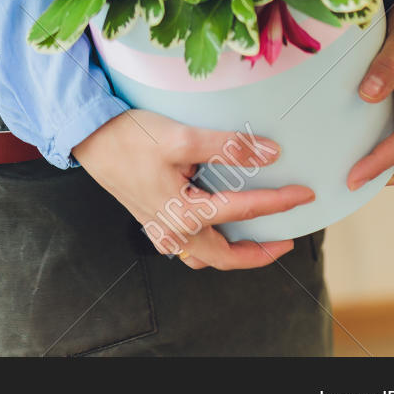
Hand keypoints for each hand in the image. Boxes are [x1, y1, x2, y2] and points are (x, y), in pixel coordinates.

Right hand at [72, 108, 315, 270]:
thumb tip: (271, 152)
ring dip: (233, 252)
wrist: (90, 137)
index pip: (244, 211)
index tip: (304, 195)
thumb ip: (229, 147)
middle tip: (287, 239)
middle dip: (260, 253)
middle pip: (226, 257)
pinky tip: (217, 224)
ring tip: (256, 237)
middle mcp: (174, 231)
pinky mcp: (154, 221)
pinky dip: (209, 240)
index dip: (279, 203)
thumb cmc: (131, 137)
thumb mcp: (184, 137)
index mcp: (184, 213)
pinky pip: (188, 245)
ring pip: (206, 256)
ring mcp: (162, 230)